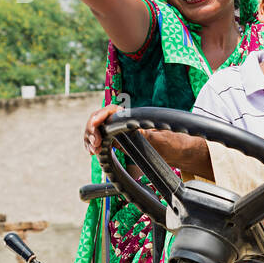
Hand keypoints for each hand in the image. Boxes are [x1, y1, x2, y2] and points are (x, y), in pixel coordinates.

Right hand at [82, 105, 210, 175]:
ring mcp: (116, 131)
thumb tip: (136, 130)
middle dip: (92, 130)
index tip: (97, 126)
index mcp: (131, 117)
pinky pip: (98, 140)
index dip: (101, 116)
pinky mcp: (114, 141)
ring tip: (93, 150)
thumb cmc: (169, 143)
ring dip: (90, 138)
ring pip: (96, 129)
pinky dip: (92, 145)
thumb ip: (146, 135)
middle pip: (99, 119)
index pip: (111, 110)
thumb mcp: (159, 139)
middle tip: (95, 145)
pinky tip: (93, 152)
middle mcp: (122, 121)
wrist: (173, 151)